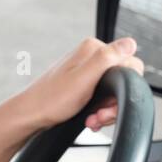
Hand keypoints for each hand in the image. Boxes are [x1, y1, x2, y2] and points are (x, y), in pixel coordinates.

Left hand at [11, 36, 145, 132]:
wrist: (31, 116)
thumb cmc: (51, 100)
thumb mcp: (84, 79)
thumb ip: (107, 58)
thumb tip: (130, 42)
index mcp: (93, 49)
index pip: (130, 63)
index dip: (125, 86)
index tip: (109, 103)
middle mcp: (91, 57)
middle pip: (122, 79)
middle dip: (114, 102)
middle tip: (100, 115)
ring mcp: (87, 71)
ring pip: (113, 91)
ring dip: (106, 110)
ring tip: (93, 119)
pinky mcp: (83, 85)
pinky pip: (102, 98)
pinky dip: (99, 111)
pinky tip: (90, 118)